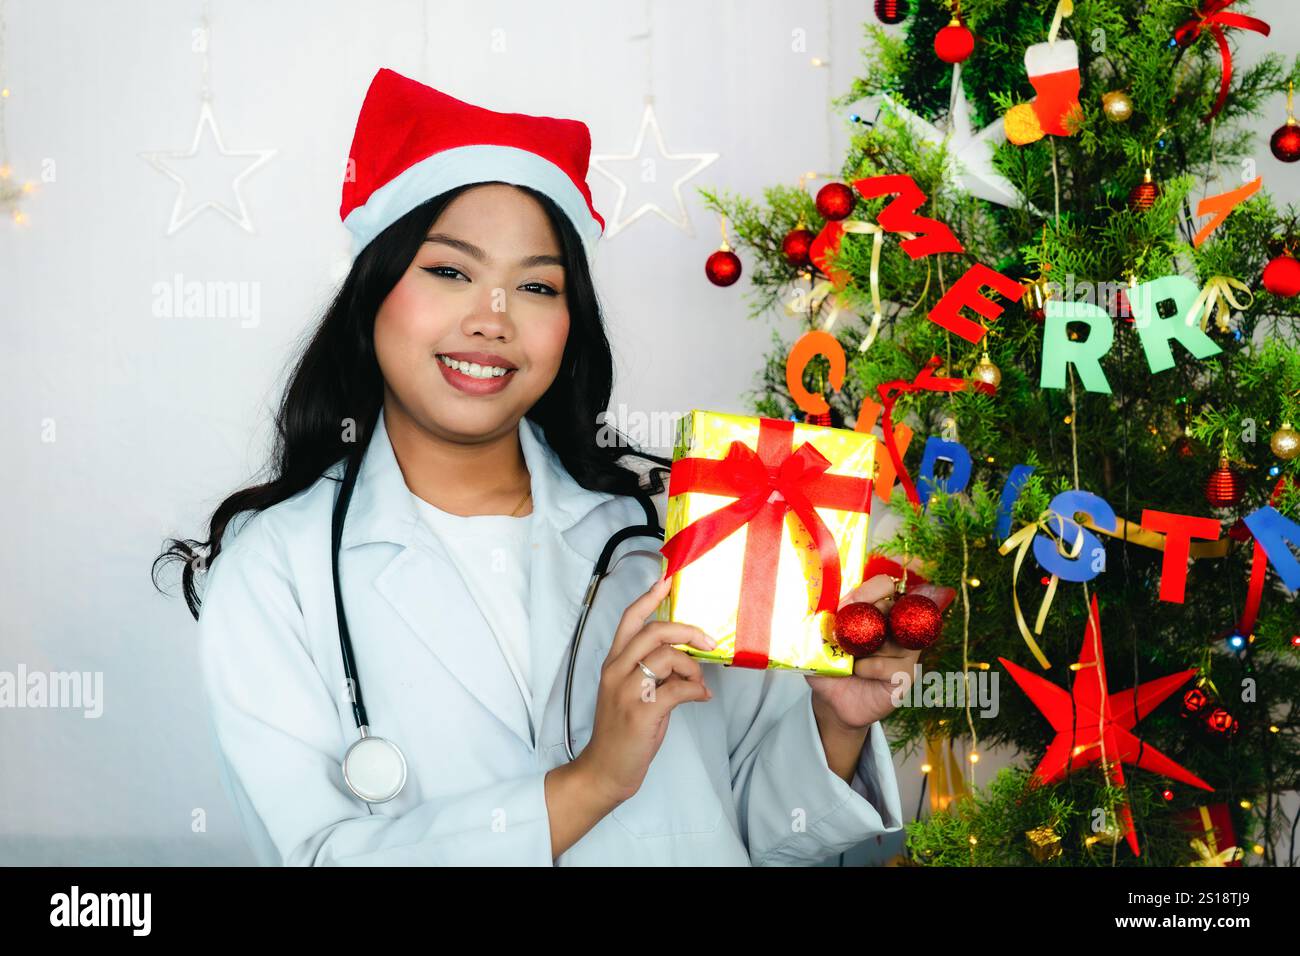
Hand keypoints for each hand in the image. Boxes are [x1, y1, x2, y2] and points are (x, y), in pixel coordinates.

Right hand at [574, 575, 715, 808]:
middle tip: (708, 643)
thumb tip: (686, 659)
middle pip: (654, 632)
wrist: (605, 769)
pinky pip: (678, 689)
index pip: (630, 620)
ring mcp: (626, 691)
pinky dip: (696, 691)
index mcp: (613, 663)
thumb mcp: (631, 692)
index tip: (666, 582)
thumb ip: (652, 671)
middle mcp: (616, 671)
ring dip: (692, 669)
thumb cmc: (623, 730)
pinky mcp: (641, 711)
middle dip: (687, 631)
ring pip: (668, 658)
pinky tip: (701, 699)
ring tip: (698, 686)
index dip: (649, 598)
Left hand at [807, 569, 955, 730]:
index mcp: (876, 610)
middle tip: (847, 630)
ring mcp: (904, 650)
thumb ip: (817, 622)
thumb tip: (811, 605)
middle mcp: (894, 626)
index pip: (884, 585)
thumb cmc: (829, 666)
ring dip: (867, 645)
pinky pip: (888, 665)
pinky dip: (868, 667)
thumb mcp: (817, 640)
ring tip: (851, 655)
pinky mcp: (906, 674)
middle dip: (867, 615)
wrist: (833, 701)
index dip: (866, 591)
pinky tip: (858, 672)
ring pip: (893, 636)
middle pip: (894, 605)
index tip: (843, 606)